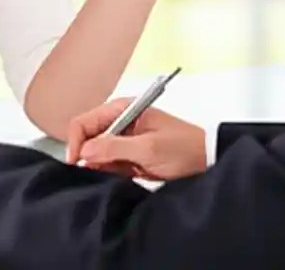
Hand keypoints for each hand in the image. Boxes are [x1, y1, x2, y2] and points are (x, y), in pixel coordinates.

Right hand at [65, 98, 206, 180]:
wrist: (208, 161)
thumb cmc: (185, 148)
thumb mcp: (149, 148)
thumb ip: (115, 148)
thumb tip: (85, 150)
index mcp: (122, 110)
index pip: (84, 122)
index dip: (76, 142)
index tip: (77, 163)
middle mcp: (120, 122)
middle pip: (87, 138)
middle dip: (89, 157)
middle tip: (98, 173)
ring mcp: (124, 139)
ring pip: (96, 154)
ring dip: (102, 166)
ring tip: (122, 172)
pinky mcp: (129, 155)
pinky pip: (109, 164)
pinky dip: (112, 172)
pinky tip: (126, 175)